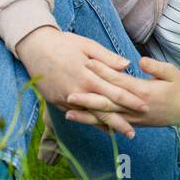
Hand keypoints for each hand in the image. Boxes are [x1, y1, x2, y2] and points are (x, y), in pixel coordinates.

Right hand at [15, 27, 148, 137]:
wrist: (35, 47)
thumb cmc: (64, 43)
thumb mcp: (88, 46)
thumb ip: (108, 58)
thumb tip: (128, 66)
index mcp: (88, 76)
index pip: (114, 92)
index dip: (130, 101)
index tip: (144, 107)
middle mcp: (77, 91)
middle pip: (102, 111)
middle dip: (119, 123)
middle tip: (133, 133)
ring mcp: (65, 98)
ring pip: (88, 116)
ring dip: (104, 126)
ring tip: (119, 135)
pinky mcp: (56, 102)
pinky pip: (76, 115)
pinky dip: (88, 121)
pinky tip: (98, 127)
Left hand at [63, 56, 179, 134]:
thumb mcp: (172, 73)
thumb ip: (156, 67)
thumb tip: (140, 61)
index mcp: (143, 91)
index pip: (118, 80)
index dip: (102, 71)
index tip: (87, 62)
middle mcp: (135, 106)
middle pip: (107, 102)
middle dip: (87, 99)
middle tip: (69, 94)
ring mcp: (133, 117)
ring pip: (106, 117)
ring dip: (87, 116)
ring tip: (68, 114)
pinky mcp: (133, 124)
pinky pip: (112, 125)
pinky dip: (97, 125)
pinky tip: (85, 124)